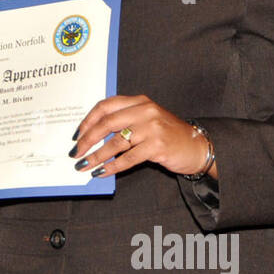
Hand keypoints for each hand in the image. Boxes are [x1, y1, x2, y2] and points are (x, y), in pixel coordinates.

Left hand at [69, 95, 215, 179]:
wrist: (197, 146)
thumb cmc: (167, 134)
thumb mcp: (146, 120)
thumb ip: (124, 121)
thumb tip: (91, 136)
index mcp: (139, 101)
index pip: (105, 106)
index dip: (87, 121)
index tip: (76, 135)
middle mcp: (145, 111)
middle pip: (107, 123)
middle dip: (87, 139)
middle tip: (76, 153)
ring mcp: (152, 128)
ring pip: (115, 143)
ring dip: (96, 156)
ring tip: (85, 166)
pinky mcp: (157, 146)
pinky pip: (128, 158)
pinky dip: (112, 166)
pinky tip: (102, 172)